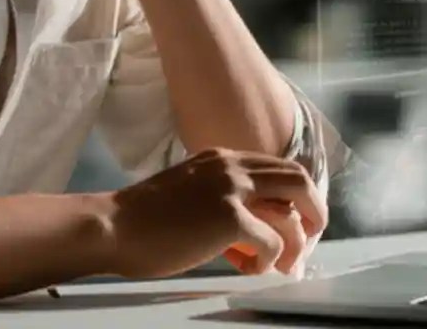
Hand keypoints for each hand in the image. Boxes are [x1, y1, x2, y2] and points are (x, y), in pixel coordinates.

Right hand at [106, 148, 327, 279]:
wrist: (112, 227)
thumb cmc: (142, 221)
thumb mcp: (190, 194)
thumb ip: (223, 201)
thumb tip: (253, 232)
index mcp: (222, 158)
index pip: (277, 166)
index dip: (294, 194)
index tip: (294, 220)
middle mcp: (232, 166)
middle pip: (298, 178)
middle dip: (314, 209)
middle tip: (312, 236)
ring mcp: (233, 189)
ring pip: (293, 211)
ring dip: (294, 243)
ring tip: (281, 265)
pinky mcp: (231, 218)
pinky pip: (273, 242)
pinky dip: (269, 261)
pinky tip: (247, 267)